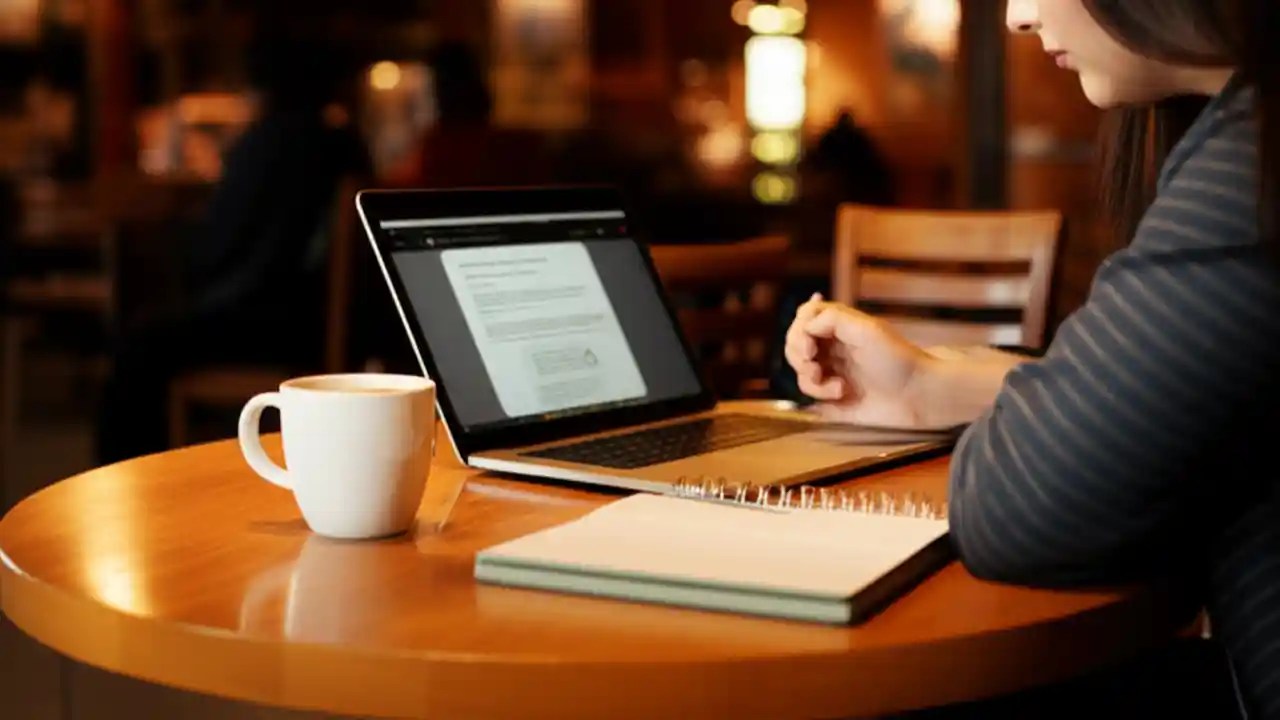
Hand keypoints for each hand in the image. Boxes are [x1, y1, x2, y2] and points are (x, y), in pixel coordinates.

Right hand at [784, 295, 932, 426]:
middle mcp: (833, 349)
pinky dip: (820, 396)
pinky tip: (841, 394)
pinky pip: (810, 399)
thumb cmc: (898, 359)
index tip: (810, 345)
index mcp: (839, 329)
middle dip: (798, 356)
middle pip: (794, 346)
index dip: (798, 331)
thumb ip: (832, 318)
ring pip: (800, 373)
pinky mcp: (834, 401)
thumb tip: (805, 325)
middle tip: (814, 366)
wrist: (919, 395)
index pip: (803, 320)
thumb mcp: (867, 329)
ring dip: (812, 380)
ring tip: (837, 387)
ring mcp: (832, 375)